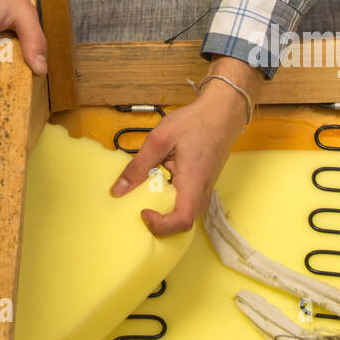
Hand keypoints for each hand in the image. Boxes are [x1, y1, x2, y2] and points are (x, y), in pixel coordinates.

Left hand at [109, 57, 260, 235]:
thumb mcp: (159, 139)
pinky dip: (170, 198)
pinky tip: (158, 180)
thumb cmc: (194, 122)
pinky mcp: (203, 186)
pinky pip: (186, 202)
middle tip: (138, 202)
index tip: (142, 211)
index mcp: (193, 183)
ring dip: (164, 207)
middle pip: (182, 223)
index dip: (160, 226)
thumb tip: (118, 190)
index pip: (182, 221)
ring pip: (184, 213)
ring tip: (147, 189)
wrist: (221, 113)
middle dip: (159, 220)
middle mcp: (202, 193)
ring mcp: (205, 191)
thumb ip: (138, 166)